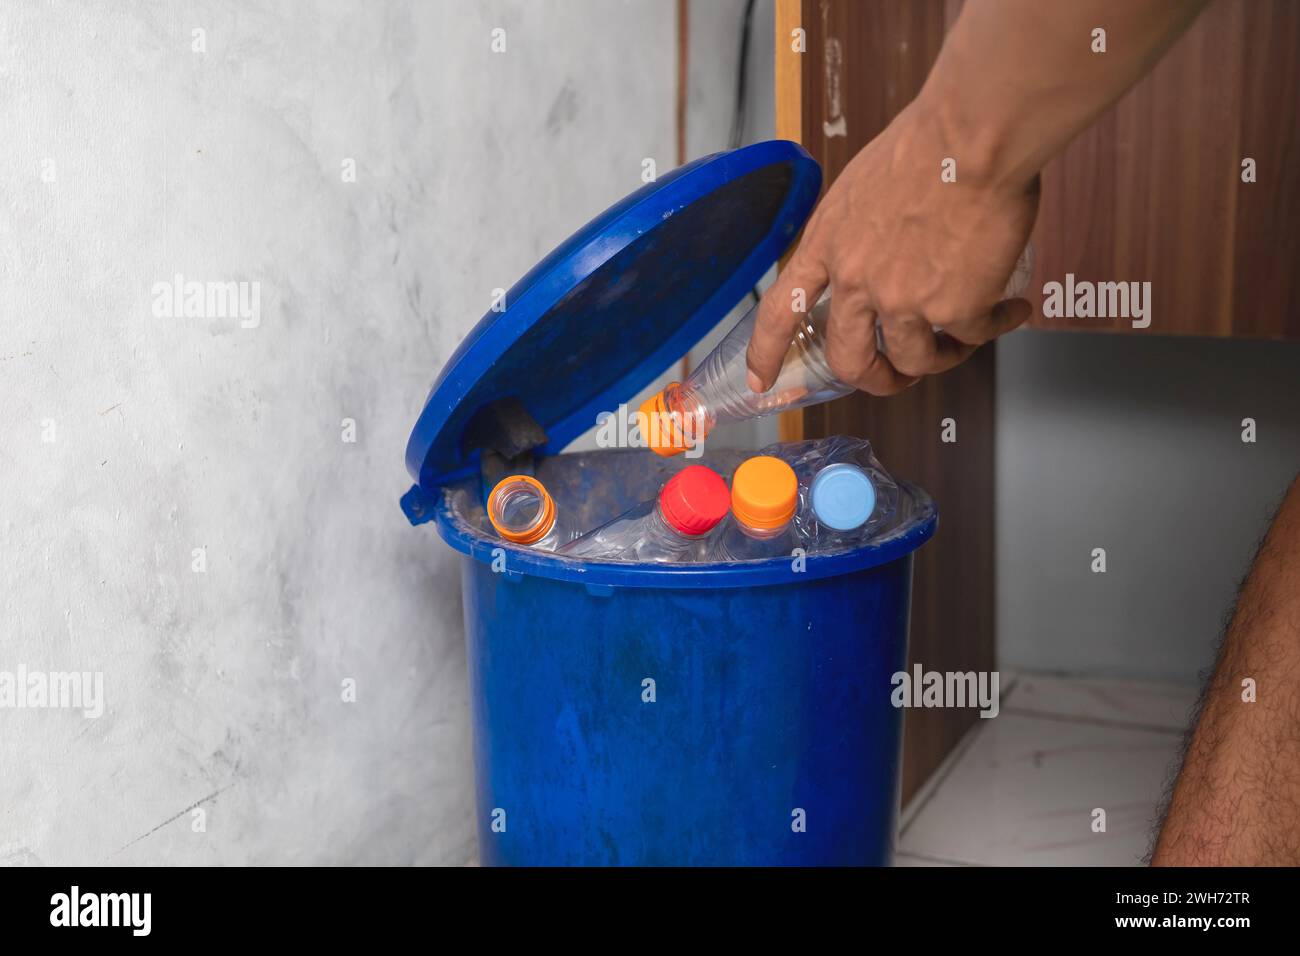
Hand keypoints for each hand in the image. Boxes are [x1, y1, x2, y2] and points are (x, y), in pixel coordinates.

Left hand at [746, 101, 1038, 395]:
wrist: (973, 135)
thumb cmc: (927, 144)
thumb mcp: (860, 188)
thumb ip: (857, 230)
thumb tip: (876, 250)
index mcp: (827, 245)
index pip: (780, 311)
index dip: (766, 352)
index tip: (760, 381)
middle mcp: (856, 280)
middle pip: (848, 360)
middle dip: (875, 379)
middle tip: (897, 377)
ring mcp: (903, 300)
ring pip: (914, 361)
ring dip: (942, 358)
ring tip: (964, 340)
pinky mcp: (955, 308)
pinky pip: (974, 337)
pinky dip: (996, 327)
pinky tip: (1010, 312)